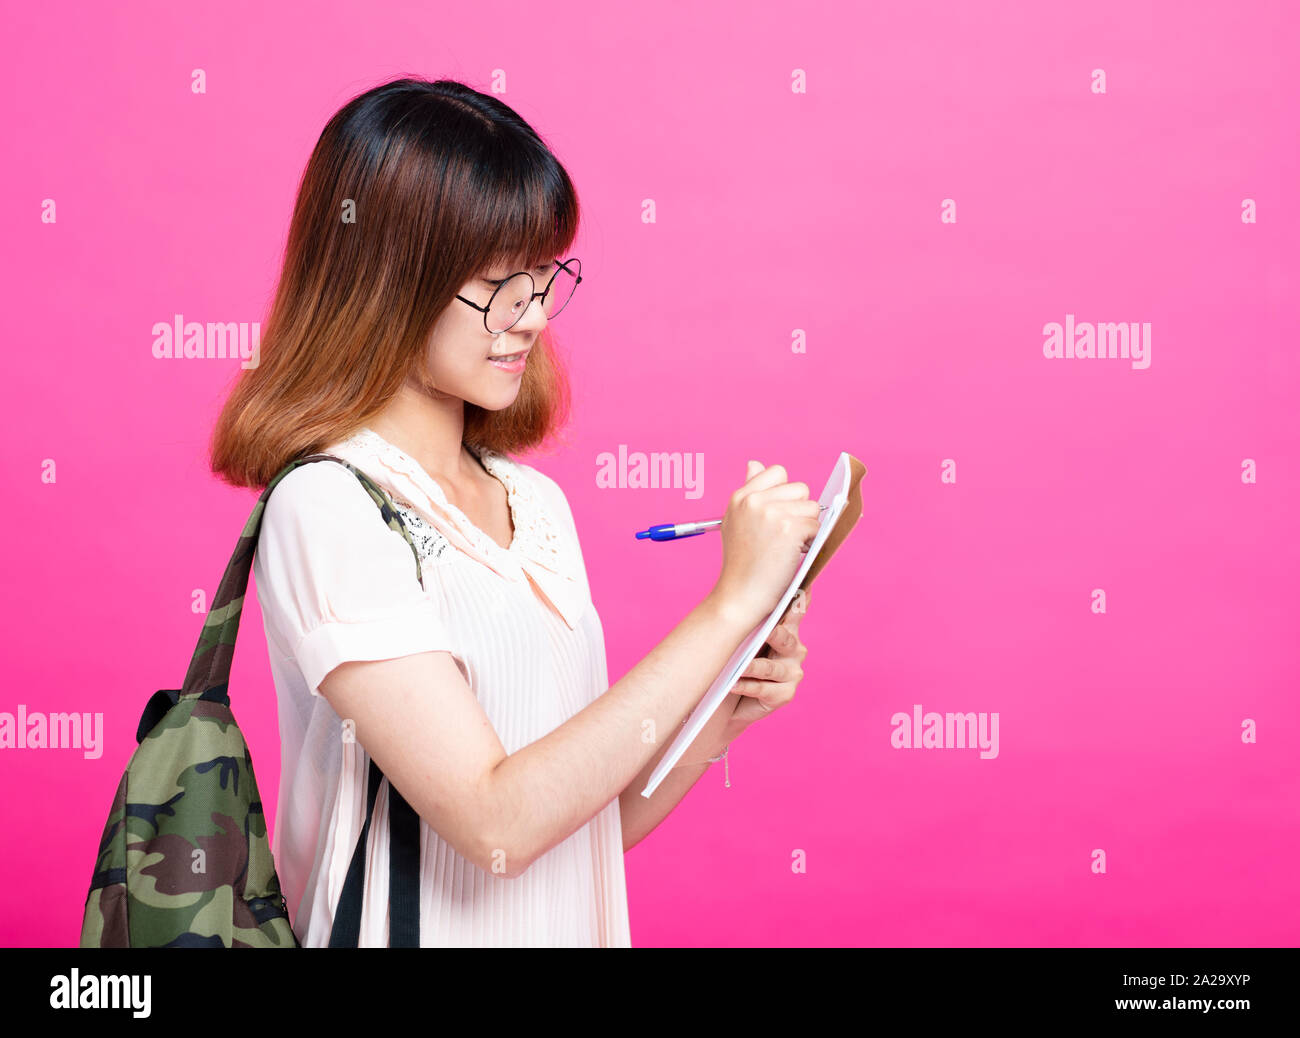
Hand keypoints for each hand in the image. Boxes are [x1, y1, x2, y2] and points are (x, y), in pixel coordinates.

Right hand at [711, 460, 821, 629]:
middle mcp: (754, 500)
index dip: (785, 494)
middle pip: (800, 489)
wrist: (739, 596)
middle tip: (781, 537)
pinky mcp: (788, 529)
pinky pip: (816, 526)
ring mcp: (771, 513)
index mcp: (741, 496)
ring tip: (786, 547)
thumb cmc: (742, 563)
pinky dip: (810, 542)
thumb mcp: (737, 521)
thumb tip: (755, 463)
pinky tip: (793, 554)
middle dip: (799, 512)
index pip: (777, 472)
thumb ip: (749, 491)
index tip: (777, 516)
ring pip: (811, 507)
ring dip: (806, 528)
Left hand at [726, 589, 809, 730]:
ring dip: (751, 667)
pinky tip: (733, 684)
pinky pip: (763, 688)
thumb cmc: (737, 658)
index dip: (802, 599)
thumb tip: (742, 589)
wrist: (730, 696)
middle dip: (774, 634)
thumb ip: (751, 619)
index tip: (804, 587)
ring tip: (738, 667)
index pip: (797, 611)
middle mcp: (795, 649)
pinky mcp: (785, 694)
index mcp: (788, 630)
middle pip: (784, 639)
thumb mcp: (744, 637)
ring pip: (770, 667)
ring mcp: (792, 673)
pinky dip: (746, 686)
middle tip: (766, 631)